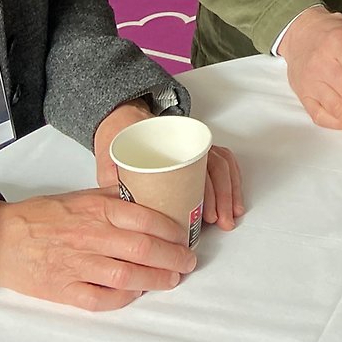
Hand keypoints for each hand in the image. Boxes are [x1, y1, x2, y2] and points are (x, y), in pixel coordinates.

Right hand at [0, 189, 195, 311]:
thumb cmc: (42, 216)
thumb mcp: (80, 195)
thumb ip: (113, 197)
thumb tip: (148, 196)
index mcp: (95, 209)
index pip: (145, 218)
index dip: (172, 230)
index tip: (185, 236)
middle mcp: (90, 236)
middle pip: (143, 249)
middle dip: (173, 258)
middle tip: (188, 262)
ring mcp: (77, 265)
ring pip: (126, 275)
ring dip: (155, 280)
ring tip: (172, 279)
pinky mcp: (64, 290)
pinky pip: (101, 299)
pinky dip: (123, 298)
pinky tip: (137, 293)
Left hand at [94, 104, 242, 228]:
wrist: (121, 121)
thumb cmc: (118, 141)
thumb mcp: (107, 159)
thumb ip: (113, 181)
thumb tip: (125, 208)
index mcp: (165, 140)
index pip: (195, 163)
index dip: (205, 189)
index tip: (206, 213)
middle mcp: (185, 141)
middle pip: (213, 165)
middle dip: (221, 196)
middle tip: (220, 220)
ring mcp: (193, 146)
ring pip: (221, 165)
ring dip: (229, 192)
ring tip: (229, 217)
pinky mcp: (198, 153)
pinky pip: (223, 164)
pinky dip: (232, 183)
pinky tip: (233, 203)